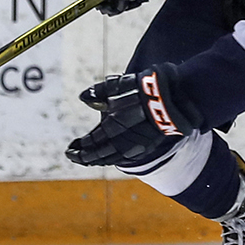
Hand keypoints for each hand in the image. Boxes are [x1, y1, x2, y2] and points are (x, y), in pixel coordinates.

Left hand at [65, 66, 199, 166]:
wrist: (175, 96)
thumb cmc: (145, 88)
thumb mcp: (118, 85)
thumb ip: (100, 93)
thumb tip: (83, 97)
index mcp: (112, 128)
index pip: (91, 144)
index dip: (79, 149)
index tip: (69, 150)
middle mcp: (123, 141)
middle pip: (100, 155)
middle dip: (85, 156)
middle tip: (74, 155)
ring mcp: (137, 145)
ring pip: (113, 158)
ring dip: (99, 158)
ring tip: (89, 157)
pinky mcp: (148, 145)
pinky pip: (125, 156)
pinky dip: (114, 157)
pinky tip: (111, 153)